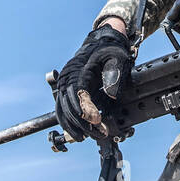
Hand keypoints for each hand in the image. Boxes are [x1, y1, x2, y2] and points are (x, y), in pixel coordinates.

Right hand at [55, 24, 133, 141]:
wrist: (102, 43)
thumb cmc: (110, 51)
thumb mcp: (117, 58)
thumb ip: (114, 74)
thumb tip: (110, 94)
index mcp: (78, 70)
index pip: (78, 92)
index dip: (86, 108)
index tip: (96, 121)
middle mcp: (67, 77)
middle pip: (69, 105)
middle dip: (83, 122)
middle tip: (99, 133)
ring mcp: (64, 84)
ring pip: (63, 110)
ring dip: (74, 126)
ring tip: (88, 137)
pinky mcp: (66, 90)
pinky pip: (62, 109)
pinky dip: (68, 122)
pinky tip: (78, 132)